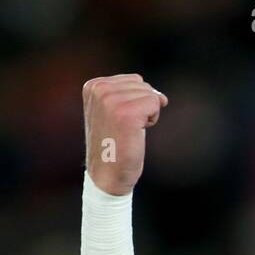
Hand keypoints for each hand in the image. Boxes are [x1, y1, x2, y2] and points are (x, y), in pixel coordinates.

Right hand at [82, 73, 167, 195]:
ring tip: (130, 130)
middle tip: (126, 128)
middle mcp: (99, 89)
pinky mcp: (127, 113)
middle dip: (143, 106)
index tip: (120, 121)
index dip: (135, 102)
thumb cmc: (114, 146)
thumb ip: (125, 94)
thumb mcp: (110, 112)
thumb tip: (161, 96)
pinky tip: (138, 132)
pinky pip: (155, 103)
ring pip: (150, 94)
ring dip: (147, 113)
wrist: (107, 175)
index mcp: (92, 86)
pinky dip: (152, 119)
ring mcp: (112, 100)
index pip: (132, 80)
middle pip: (142, 85)